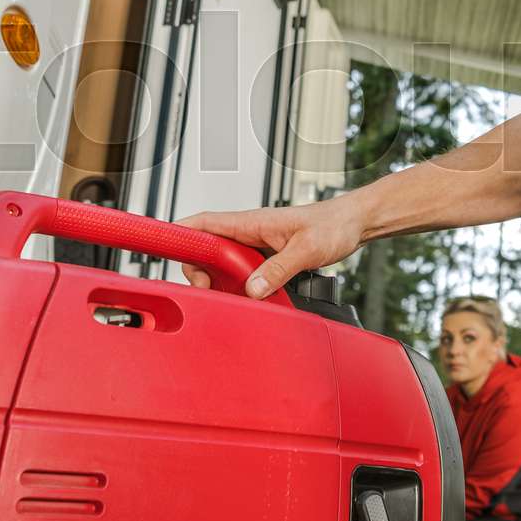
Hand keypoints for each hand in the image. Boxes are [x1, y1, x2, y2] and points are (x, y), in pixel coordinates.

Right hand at [176, 199, 365, 298]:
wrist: (354, 224)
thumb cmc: (334, 225)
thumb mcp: (307, 249)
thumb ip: (279, 269)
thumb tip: (252, 289)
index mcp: (251, 222)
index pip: (203, 222)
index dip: (180, 234)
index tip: (166, 252)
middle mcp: (249, 232)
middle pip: (206, 249)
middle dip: (199, 271)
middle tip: (210, 292)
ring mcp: (256, 245)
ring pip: (222, 263)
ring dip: (220, 281)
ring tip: (230, 299)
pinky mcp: (267, 258)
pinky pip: (242, 272)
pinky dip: (239, 286)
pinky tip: (249, 299)